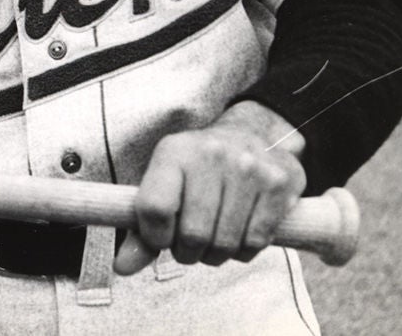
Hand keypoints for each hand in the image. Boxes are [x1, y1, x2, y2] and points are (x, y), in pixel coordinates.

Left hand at [114, 101, 305, 274]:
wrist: (251, 135)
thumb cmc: (197, 169)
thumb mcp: (164, 183)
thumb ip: (141, 228)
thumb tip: (122, 267)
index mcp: (174, 151)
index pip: (155, 208)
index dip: (155, 237)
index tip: (161, 238)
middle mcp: (211, 154)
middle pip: (193, 234)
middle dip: (188, 252)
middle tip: (190, 243)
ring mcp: (248, 169)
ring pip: (226, 244)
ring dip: (215, 254)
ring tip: (213, 238)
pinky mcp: (279, 185)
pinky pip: (256, 243)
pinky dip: (243, 251)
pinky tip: (239, 233)